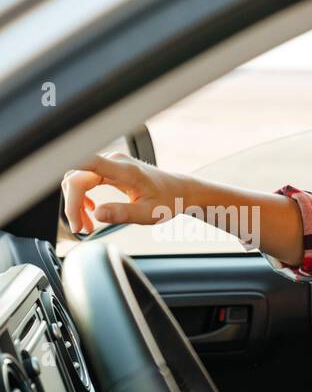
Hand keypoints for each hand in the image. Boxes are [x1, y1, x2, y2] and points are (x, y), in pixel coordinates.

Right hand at [61, 152, 187, 234]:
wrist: (181, 192)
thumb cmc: (169, 200)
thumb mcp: (149, 213)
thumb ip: (123, 214)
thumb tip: (97, 214)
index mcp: (124, 170)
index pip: (88, 163)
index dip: (67, 168)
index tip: (51, 181)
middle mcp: (114, 163)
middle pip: (77, 178)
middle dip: (73, 205)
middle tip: (81, 229)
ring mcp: (110, 165)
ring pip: (78, 180)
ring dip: (77, 203)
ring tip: (87, 225)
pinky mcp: (109, 170)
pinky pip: (86, 180)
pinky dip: (83, 198)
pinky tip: (91, 211)